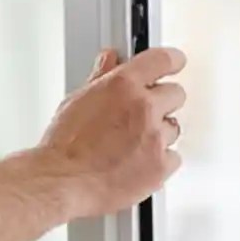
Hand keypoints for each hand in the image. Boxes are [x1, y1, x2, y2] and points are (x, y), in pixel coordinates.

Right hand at [38, 47, 187, 219]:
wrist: (63, 180)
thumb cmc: (65, 145)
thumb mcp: (77, 101)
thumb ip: (101, 77)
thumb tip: (109, 61)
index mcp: (122, 85)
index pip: (162, 60)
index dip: (171, 60)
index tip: (174, 62)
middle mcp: (143, 108)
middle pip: (176, 93)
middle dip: (162, 100)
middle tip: (143, 112)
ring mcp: (155, 137)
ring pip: (174, 127)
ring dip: (159, 131)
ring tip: (133, 141)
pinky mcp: (161, 166)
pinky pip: (173, 157)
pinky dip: (160, 160)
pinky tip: (138, 160)